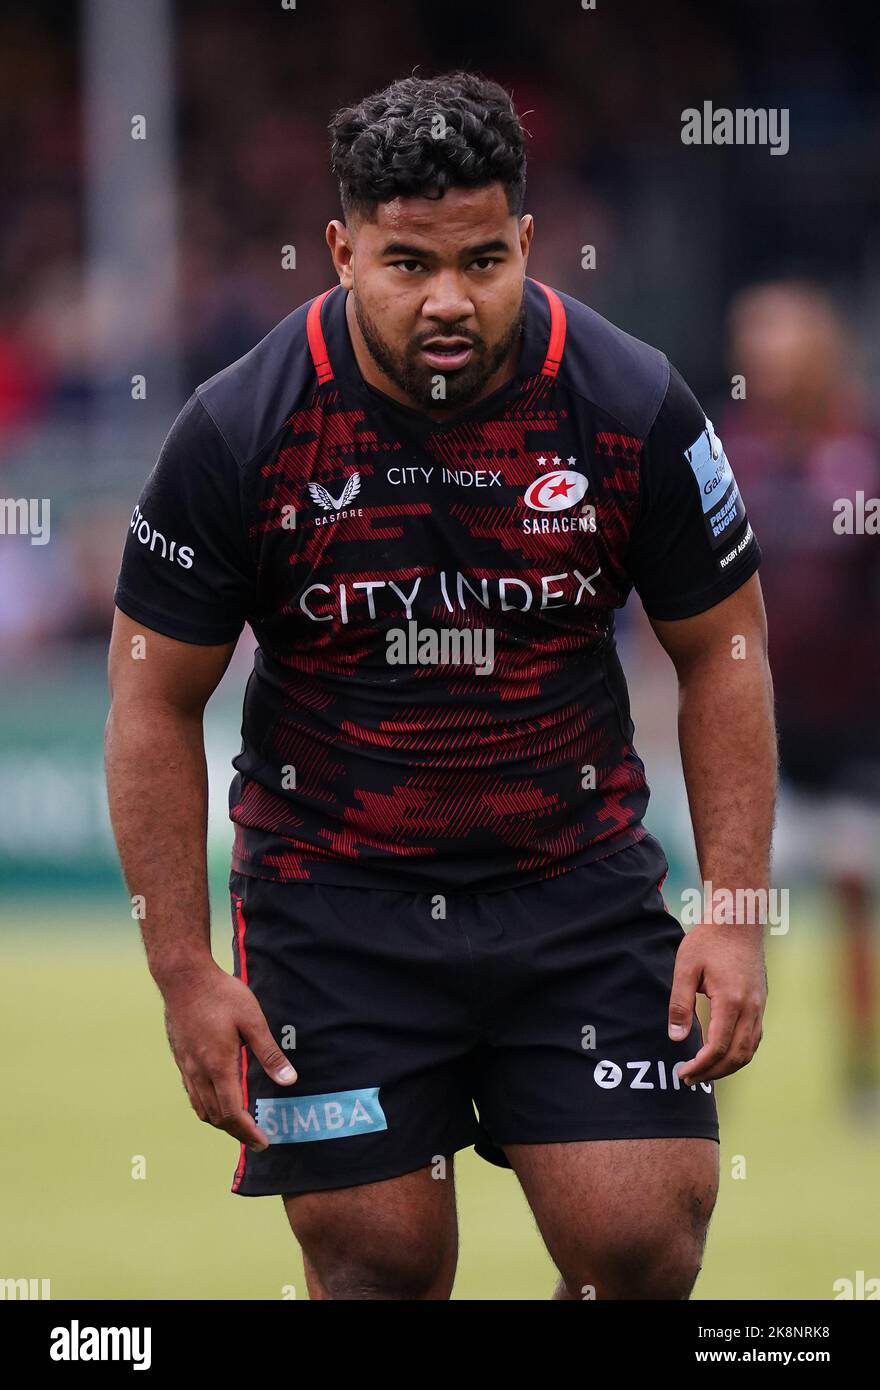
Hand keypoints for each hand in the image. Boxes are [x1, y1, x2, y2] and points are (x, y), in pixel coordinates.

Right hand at [159, 962, 296, 1150]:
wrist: (183, 977)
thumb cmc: (221, 995)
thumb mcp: (253, 1020)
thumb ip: (270, 1053)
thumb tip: (289, 1081)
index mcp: (218, 1066)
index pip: (232, 1113)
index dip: (248, 1132)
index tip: (263, 1142)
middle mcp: (198, 1072)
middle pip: (215, 1117)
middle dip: (237, 1132)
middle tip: (256, 1138)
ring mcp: (186, 1066)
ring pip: (201, 1108)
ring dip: (221, 1121)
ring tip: (240, 1123)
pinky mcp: (180, 1058)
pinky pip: (192, 1093)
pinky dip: (207, 1106)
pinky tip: (219, 1098)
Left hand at [668, 922, 766, 1085]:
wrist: (738, 920)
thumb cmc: (708, 941)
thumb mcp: (685, 968)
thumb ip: (680, 1004)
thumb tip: (676, 1038)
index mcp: (731, 1001)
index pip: (719, 1047)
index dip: (701, 1066)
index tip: (683, 1073)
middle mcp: (751, 1008)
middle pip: (737, 1056)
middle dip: (713, 1073)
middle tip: (689, 1078)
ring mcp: (759, 1007)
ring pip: (749, 1050)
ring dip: (728, 1067)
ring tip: (704, 1072)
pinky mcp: (761, 1003)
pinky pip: (754, 1038)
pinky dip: (740, 1054)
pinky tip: (723, 1055)